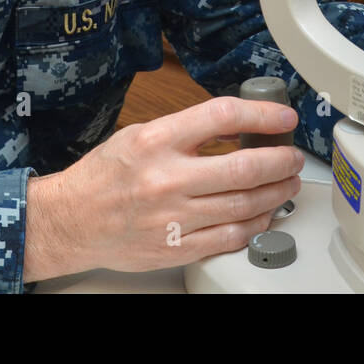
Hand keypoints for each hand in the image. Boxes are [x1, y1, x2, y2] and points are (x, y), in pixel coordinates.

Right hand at [23, 97, 301, 280]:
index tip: (284, 117)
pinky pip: (230, 237)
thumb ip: (186, 129)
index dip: (263, 115)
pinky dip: (255, 225)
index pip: (223, 117)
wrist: (71, 221)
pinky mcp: (177, 248)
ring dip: (276, 193)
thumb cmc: (104, 175)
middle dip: (280, 160)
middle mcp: (166, 179)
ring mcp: (173, 218)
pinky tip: (263, 214)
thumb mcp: (139, 134)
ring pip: (245, 205)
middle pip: (244, 167)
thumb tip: (237, 124)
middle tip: (292, 157)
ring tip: (286, 183)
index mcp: (156, 141)